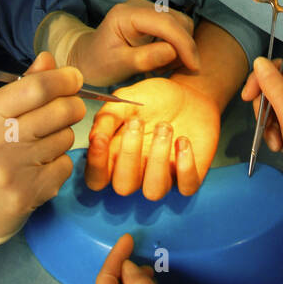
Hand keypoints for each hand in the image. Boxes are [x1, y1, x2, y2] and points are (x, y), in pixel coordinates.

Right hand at [0, 52, 84, 237]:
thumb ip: (22, 86)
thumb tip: (49, 59)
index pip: (36, 88)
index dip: (63, 79)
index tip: (74, 77)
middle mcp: (0, 142)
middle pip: (60, 110)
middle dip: (74, 104)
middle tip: (70, 106)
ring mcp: (17, 170)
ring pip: (66, 137)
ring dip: (62, 134)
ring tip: (42, 141)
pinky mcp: (33, 192)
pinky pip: (65, 164)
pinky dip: (59, 161)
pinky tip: (40, 166)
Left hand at [70, 0, 199, 87]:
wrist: (88, 58)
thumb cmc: (99, 63)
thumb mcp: (119, 65)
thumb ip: (145, 58)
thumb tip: (173, 51)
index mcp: (127, 14)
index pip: (166, 23)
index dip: (184, 44)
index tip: (194, 66)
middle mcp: (139, 5)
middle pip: (178, 21)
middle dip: (183, 47)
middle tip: (171, 70)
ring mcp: (147, 8)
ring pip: (181, 24)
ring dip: (180, 47)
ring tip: (162, 66)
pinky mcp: (153, 16)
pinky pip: (176, 28)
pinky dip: (176, 45)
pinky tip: (161, 59)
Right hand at [85, 76, 219, 199]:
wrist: (189, 92)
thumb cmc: (153, 100)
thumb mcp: (126, 100)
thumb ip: (107, 117)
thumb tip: (94, 138)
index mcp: (115, 157)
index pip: (96, 179)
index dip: (96, 166)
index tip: (101, 140)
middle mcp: (137, 173)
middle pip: (124, 187)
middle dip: (129, 155)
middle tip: (137, 122)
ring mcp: (163, 177)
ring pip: (154, 191)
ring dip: (158, 158)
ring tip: (164, 127)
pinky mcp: (189, 176)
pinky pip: (186, 187)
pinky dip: (185, 165)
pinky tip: (183, 140)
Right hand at [242, 57, 282, 214]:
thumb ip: (274, 88)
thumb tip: (259, 62)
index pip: (280, 68)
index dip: (261, 80)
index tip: (247, 97)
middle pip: (275, 87)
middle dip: (266, 108)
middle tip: (265, 126)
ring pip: (275, 105)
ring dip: (269, 124)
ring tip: (277, 142)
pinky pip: (281, 119)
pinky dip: (276, 132)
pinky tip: (281, 146)